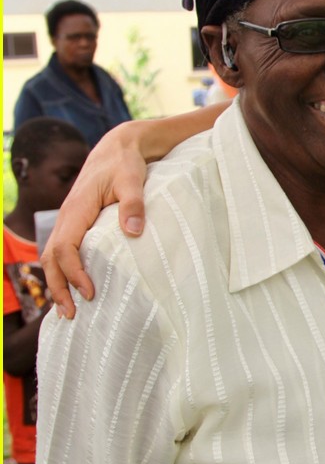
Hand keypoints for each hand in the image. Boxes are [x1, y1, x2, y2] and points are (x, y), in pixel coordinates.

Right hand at [42, 123, 149, 317]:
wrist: (118, 148)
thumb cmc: (126, 164)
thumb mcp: (133, 180)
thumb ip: (134, 205)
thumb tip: (133, 232)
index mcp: (77, 209)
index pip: (65, 248)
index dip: (74, 272)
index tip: (89, 292)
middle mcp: (67, 217)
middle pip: (51, 258)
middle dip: (58, 288)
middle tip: (71, 315)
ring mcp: (68, 221)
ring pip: (53, 257)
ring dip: (57, 284)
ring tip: (67, 311)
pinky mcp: (76, 225)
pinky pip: (62, 253)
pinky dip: (62, 273)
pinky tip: (72, 290)